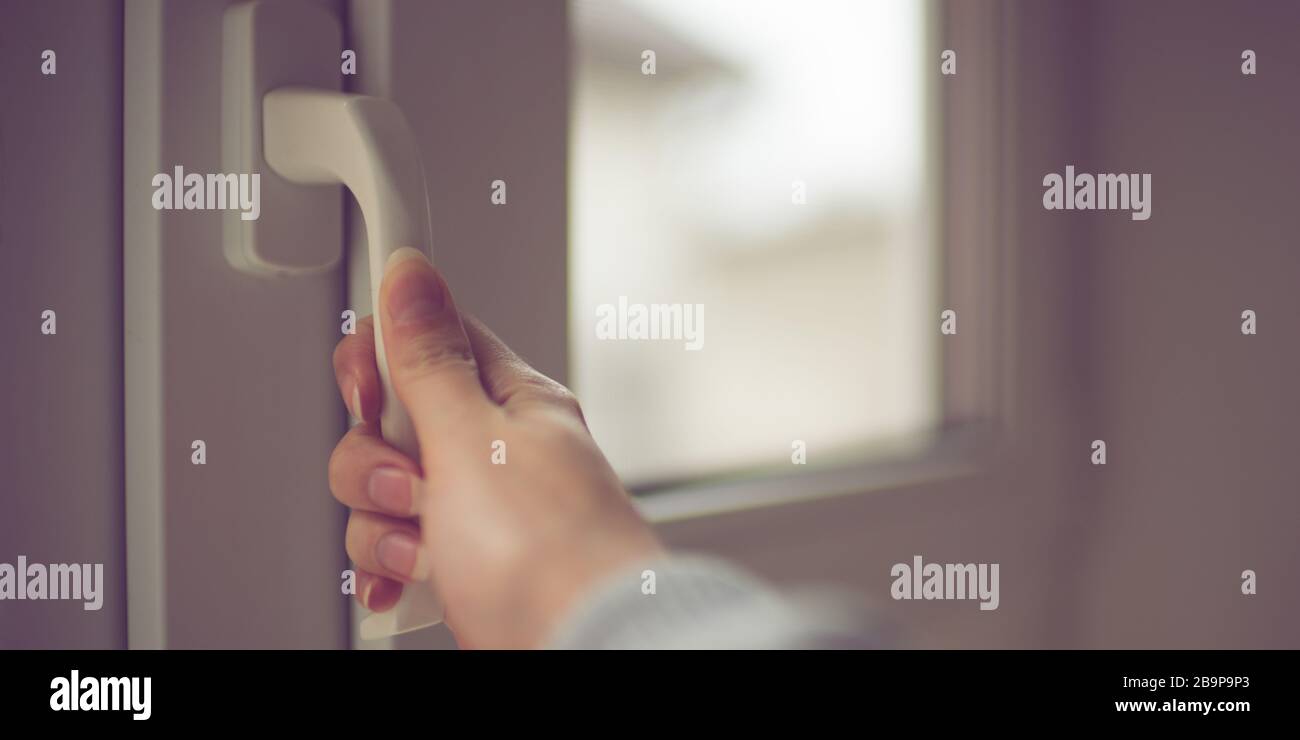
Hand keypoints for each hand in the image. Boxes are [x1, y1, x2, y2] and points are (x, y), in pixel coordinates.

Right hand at [329, 248, 662, 647]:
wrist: (584, 645)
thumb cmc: (551, 553)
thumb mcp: (472, 439)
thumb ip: (430, 360)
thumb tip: (412, 273)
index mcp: (511, 401)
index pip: (430, 340)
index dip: (382, 358)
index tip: (368, 391)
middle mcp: (496, 452)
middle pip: (390, 424)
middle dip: (376, 462)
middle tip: (415, 484)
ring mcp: (478, 513)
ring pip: (384, 492)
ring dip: (384, 525)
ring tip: (428, 546)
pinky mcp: (462, 567)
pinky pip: (397, 548)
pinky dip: (391, 568)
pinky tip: (409, 582)